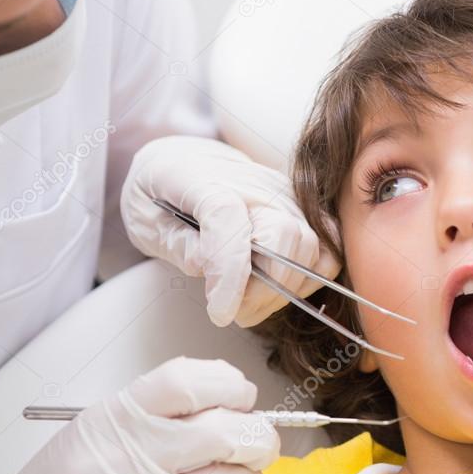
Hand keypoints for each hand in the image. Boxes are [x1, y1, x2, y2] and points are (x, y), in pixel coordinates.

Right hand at [0, 358, 281, 473]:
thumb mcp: (99, 431)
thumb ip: (159, 414)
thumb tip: (234, 406)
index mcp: (115, 422)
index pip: (187, 383)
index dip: (229, 385)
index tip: (242, 395)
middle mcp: (128, 462)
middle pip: (224, 434)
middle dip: (257, 436)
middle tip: (258, 441)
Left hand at [121, 135, 339, 326]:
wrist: (186, 161)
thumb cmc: (160, 195)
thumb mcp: (145, 222)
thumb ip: (177, 246)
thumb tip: (210, 270)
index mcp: (201, 180)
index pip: (227, 220)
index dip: (229, 272)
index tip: (221, 312)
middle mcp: (252, 183)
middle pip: (281, 235)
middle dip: (263, 289)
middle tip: (234, 310)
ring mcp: (283, 193)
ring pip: (308, 246)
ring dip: (285, 289)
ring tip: (251, 302)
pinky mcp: (301, 208)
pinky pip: (327, 247)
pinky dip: (311, 276)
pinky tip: (279, 286)